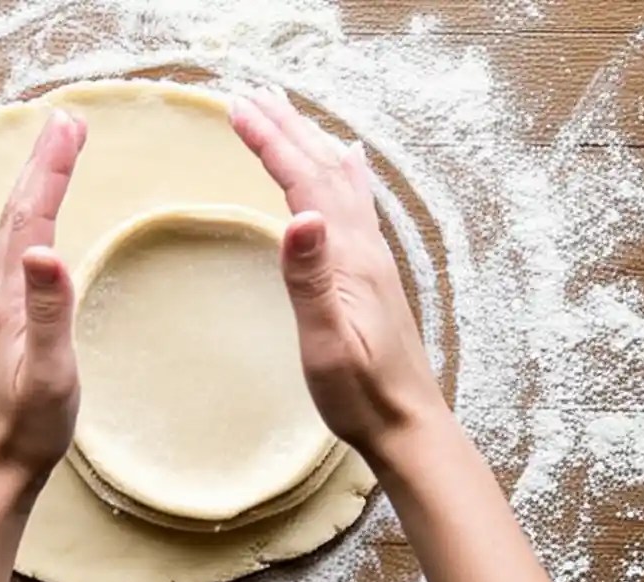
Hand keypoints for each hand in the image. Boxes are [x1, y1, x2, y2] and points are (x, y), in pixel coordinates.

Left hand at [0, 110, 87, 497]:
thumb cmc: (28, 429)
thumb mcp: (49, 372)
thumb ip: (48, 312)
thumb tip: (46, 251)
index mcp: (9, 300)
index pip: (31, 220)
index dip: (51, 170)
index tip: (70, 126)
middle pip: (18, 215)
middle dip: (42, 164)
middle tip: (66, 122)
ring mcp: (0, 311)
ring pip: (15, 233)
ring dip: (36, 189)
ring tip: (55, 158)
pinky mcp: (7, 326)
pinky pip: (19, 256)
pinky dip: (33, 224)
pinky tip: (42, 232)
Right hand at [229, 90, 447, 460]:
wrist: (407, 424)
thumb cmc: (360, 394)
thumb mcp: (326, 343)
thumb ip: (311, 280)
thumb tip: (299, 215)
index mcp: (349, 258)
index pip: (304, 182)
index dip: (271, 142)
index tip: (236, 109)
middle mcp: (364, 247)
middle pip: (323, 169)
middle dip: (286, 128)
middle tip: (250, 95)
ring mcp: (372, 258)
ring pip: (339, 180)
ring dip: (309, 142)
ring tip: (285, 112)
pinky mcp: (371, 273)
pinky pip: (354, 202)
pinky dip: (343, 170)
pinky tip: (349, 161)